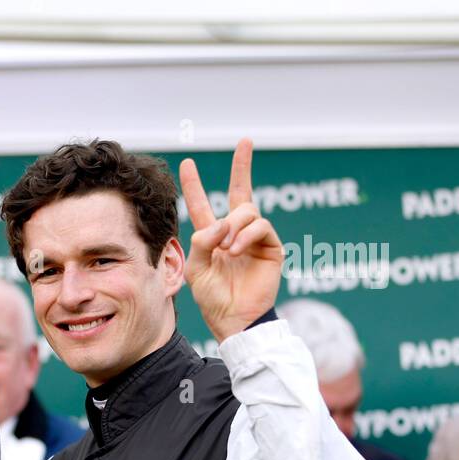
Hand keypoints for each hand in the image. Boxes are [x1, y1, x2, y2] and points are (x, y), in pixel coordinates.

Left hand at [179, 139, 283, 342]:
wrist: (233, 319)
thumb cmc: (213, 298)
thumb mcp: (196, 268)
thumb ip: (202, 242)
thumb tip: (220, 223)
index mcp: (213, 237)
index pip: (203, 204)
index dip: (194, 184)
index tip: (187, 163)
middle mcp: (235, 233)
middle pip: (241, 191)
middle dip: (243, 164)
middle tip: (246, 140)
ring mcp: (254, 239)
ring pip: (247, 211)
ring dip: (234, 226)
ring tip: (227, 248)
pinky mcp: (271, 247)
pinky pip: (261, 226)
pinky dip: (246, 235)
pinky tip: (236, 250)